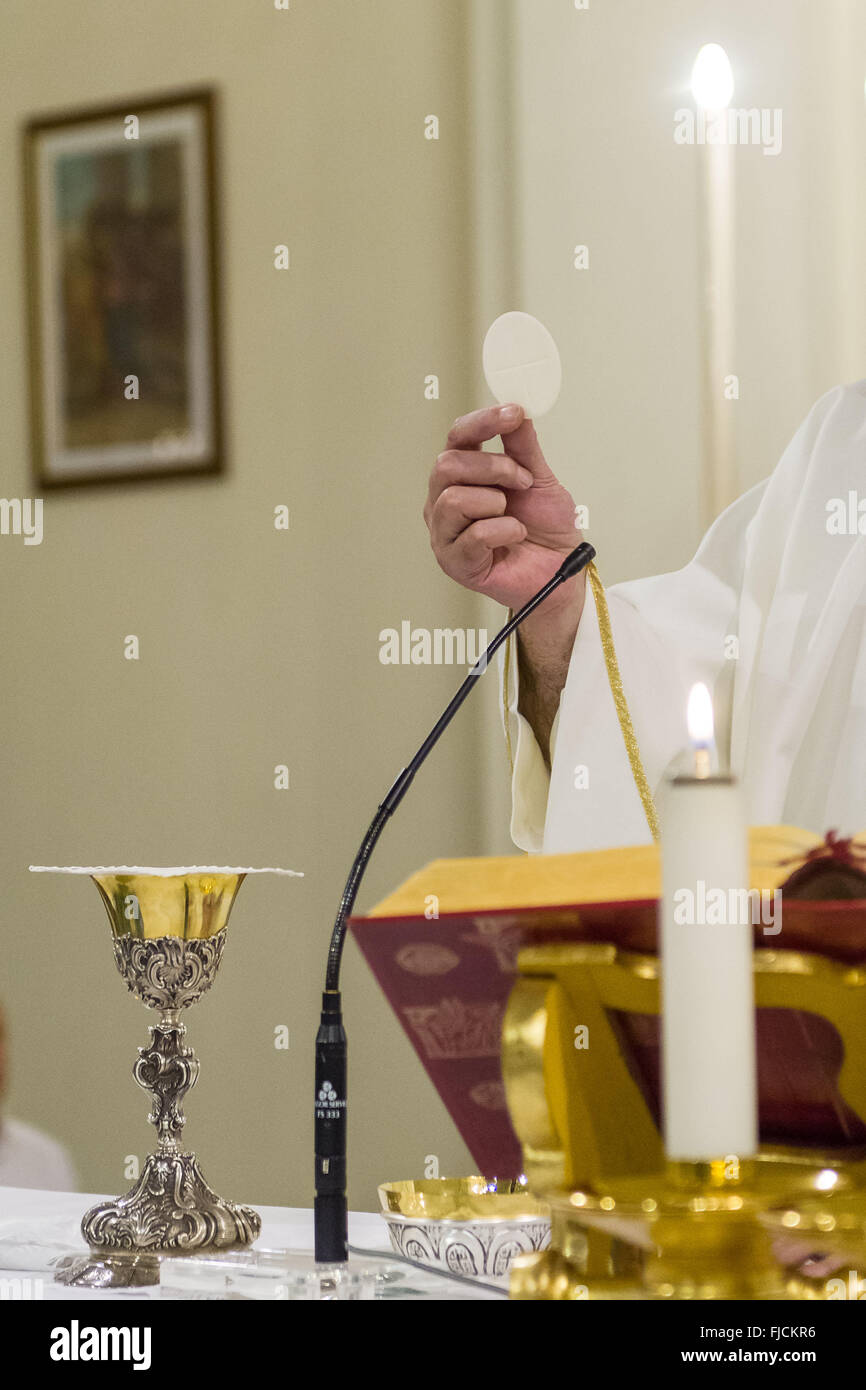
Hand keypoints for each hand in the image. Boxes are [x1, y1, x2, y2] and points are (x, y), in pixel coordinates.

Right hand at [424, 403, 583, 610]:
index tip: (513, 413)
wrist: (561, 571)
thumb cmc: (545, 529)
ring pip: (453, 500)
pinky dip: (503, 531)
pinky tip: (515, 535)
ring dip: (496, 502)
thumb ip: (523, 447)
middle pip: (447, 464)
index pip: (458, 436)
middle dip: (493, 467)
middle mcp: (445, 500)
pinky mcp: (454, 561)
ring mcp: (445, 532)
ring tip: (515, 515)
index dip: (483, 421)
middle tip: (523, 480)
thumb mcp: (539, 479)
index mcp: (463, 475)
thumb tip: (517, 411)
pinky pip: (472, 535)